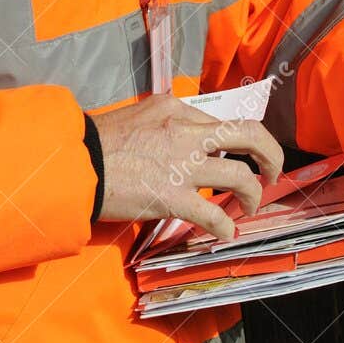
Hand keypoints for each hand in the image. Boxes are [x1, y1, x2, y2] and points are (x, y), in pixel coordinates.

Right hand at [90, 93, 284, 241]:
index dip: (235, 142)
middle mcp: (186, 131)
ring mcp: (182, 165)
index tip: (237, 156)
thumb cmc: (96, 142)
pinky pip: (214, 216)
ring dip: (252, 194)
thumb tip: (182, 142)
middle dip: (270, 154)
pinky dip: (225, 228)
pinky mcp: (173, 198)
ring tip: (249, 206)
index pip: (219, 121)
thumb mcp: (136, 117)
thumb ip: (164, 125)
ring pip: (241, 177)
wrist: (72, 164)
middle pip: (249, 135)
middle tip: (271, 171)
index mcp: (175, 108)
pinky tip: (225, 234)